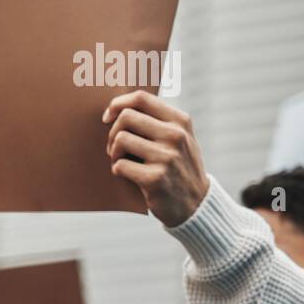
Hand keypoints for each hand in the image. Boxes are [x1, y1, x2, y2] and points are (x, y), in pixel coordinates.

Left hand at [103, 90, 209, 227]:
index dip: (117, 104)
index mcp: (180, 121)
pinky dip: (117, 170)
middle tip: (115, 148)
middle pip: (126, 117)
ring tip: (122, 161)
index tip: (108, 117)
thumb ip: (157, 121)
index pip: (141, 98)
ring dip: (113, 153)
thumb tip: (119, 107)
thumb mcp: (178, 139)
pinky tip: (128, 176)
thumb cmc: (178, 167)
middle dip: (112, 132)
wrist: (195, 204)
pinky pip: (120, 165)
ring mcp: (167, 157)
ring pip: (120, 139)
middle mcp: (175, 135)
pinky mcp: (155, 178)